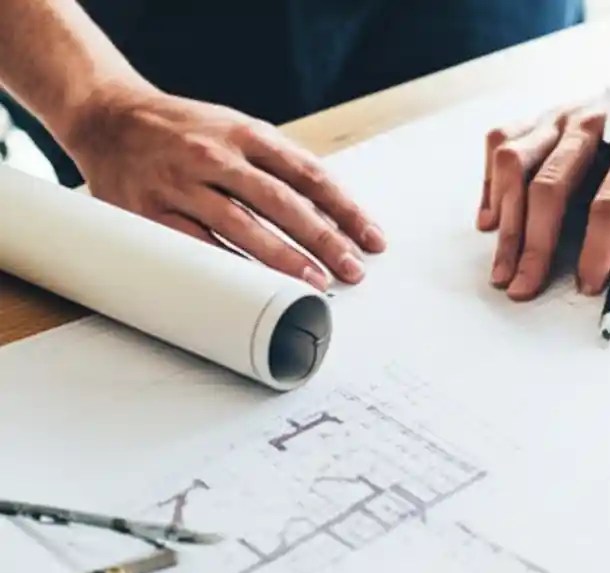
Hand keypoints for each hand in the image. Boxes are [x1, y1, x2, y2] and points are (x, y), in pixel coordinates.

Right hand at [64, 85, 384, 290]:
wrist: (106, 117)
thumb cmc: (184, 131)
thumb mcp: (235, 130)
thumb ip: (278, 167)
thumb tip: (330, 214)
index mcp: (246, 133)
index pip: (309, 174)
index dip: (345, 209)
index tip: (372, 239)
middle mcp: (215, 155)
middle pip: (282, 202)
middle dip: (324, 240)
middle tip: (352, 270)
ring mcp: (180, 182)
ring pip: (240, 225)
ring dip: (282, 258)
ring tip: (315, 283)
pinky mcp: (148, 211)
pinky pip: (194, 244)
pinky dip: (227, 266)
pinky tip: (253, 286)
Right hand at [477, 63, 609, 299]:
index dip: (596, 248)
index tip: (588, 283)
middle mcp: (599, 125)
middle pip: (550, 184)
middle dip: (532, 244)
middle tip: (523, 285)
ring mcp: (569, 117)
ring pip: (517, 160)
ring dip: (503, 216)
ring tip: (501, 261)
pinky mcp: (550, 116)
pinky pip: (505, 141)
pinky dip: (491, 180)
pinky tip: (491, 218)